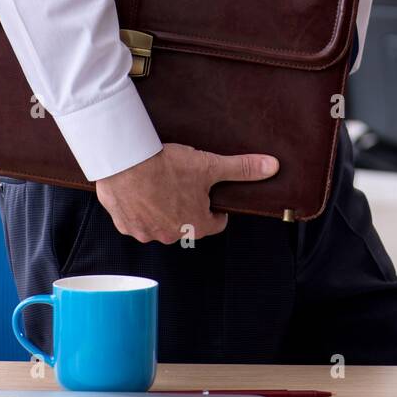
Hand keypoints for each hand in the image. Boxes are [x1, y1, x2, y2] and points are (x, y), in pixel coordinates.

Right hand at [95, 141, 279, 244]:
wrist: (125, 162)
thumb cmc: (167, 166)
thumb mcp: (210, 164)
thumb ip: (242, 169)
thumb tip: (272, 167)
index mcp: (195, 225)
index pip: (215, 224)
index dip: (216, 209)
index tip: (211, 195)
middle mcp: (171, 235)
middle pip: (187, 224)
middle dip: (188, 207)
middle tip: (184, 184)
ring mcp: (146, 232)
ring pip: (160, 224)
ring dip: (162, 210)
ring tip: (160, 185)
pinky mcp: (125, 225)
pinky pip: (136, 221)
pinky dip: (139, 209)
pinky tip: (140, 191)